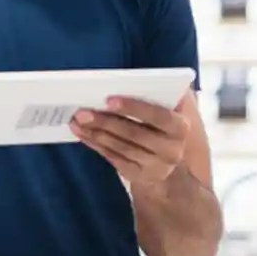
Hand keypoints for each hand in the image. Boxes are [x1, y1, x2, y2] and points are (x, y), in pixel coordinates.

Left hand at [70, 95, 189, 187]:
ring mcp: (155, 167)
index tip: (109, 100)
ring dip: (95, 133)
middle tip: (82, 112)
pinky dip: (96, 145)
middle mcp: (171, 150)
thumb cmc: (160, 123)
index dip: (134, 108)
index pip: (159, 116)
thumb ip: (156, 93)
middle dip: (106, 122)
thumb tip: (130, 79)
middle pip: (135, 134)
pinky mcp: (138, 176)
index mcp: (180, 128)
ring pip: (120, 147)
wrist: (165, 159)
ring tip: (76, 121)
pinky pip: (114, 158)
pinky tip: (82, 134)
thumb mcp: (167, 107)